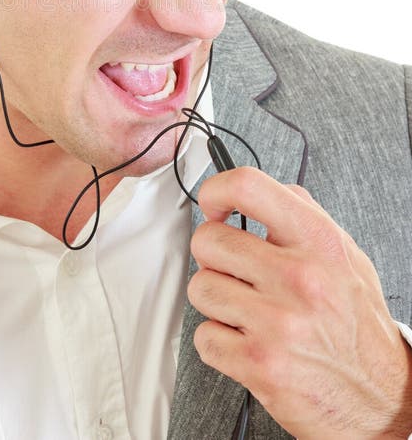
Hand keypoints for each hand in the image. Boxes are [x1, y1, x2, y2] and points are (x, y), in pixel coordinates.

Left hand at [188, 167, 411, 438]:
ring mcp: (277, 322)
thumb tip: (255, 195)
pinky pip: (204, 337)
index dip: (216, 191)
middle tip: (231, 268)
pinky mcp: (259, 365)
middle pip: (209, 240)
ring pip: (201, 288)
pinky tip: (246, 341)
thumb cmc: (359, 325)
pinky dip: (218, 342)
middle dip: (212, 255)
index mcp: (318, 242)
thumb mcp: (346, 256)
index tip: (213, 205)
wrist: (383, 397)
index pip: (248, 187)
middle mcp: (299, 278)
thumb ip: (303, 217)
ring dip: (216, 301)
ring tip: (245, 310)